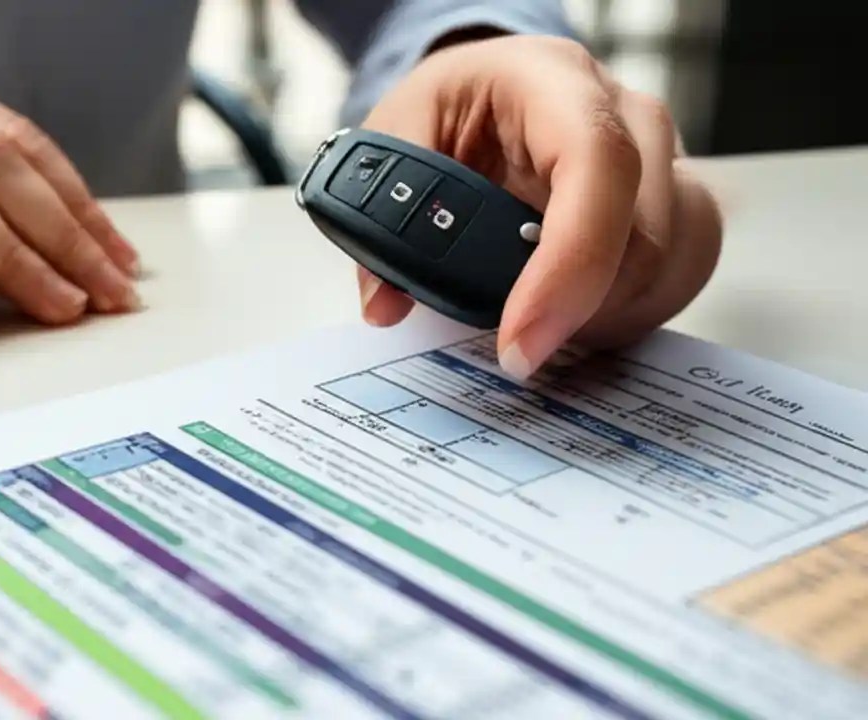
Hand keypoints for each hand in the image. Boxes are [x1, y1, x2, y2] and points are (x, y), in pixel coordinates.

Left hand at [358, 35, 721, 377]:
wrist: (489, 91)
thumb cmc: (449, 108)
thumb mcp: (396, 137)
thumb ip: (383, 219)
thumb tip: (384, 304)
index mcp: (552, 80)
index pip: (597, 164)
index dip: (569, 263)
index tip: (520, 339)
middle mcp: (626, 116)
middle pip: (643, 232)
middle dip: (576, 311)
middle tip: (514, 348)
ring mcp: (662, 161)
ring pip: (670, 264)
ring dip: (602, 318)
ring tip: (535, 321)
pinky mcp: (675, 206)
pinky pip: (680, 275)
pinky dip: (628, 314)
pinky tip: (574, 316)